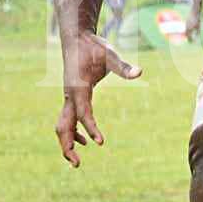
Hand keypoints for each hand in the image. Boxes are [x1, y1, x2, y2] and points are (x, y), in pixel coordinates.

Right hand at [55, 32, 142, 167]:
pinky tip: (85, 141)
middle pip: (64, 125)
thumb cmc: (94, 46)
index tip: (100, 142)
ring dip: (67, 142)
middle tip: (77, 164)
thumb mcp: (111, 54)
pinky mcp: (70, 97)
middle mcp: (69, 94)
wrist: (76, 37)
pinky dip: (73, 132)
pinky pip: (68, 119)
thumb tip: (139, 73)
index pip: (83, 112)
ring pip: (63, 124)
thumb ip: (124, 66)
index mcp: (78, 86)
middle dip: (67, 145)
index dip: (90, 128)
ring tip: (76, 161)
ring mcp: (68, 97)